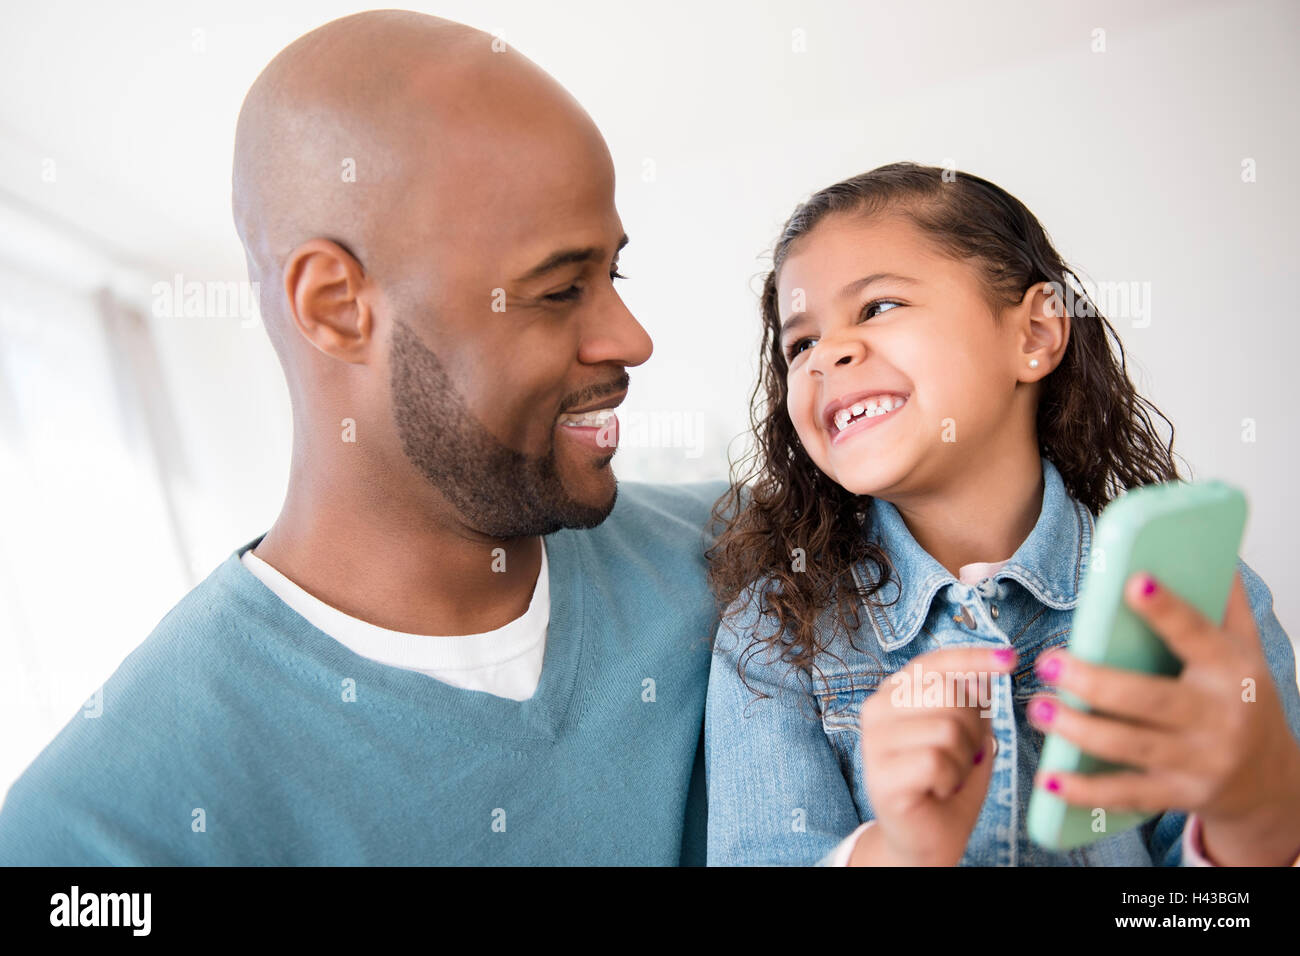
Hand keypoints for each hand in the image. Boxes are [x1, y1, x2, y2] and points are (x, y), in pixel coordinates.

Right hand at [856, 645, 1015, 865]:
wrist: (926, 840)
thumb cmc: (946, 784)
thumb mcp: (968, 736)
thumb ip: (972, 704)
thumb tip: (986, 672)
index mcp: (896, 693)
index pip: (935, 662)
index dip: (974, 657)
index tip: (1010, 658)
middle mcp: (877, 709)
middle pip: (949, 693)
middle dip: (974, 730)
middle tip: (962, 758)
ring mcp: (873, 742)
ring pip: (948, 729)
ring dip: (964, 761)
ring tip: (948, 777)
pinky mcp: (880, 775)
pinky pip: (937, 762)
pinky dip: (951, 780)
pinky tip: (937, 790)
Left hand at [1027, 570, 1299, 864]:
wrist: (1270, 780)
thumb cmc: (1243, 699)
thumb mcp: (1245, 647)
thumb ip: (1222, 600)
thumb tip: (1204, 544)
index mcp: (1230, 668)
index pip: (1196, 634)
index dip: (1166, 610)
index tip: (1134, 581)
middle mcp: (1218, 716)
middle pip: (1151, 699)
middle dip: (1096, 683)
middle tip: (1049, 662)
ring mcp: (1200, 761)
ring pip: (1131, 746)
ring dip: (1078, 730)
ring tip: (1039, 710)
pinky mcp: (1179, 795)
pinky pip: (1128, 794)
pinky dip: (1086, 790)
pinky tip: (1051, 779)